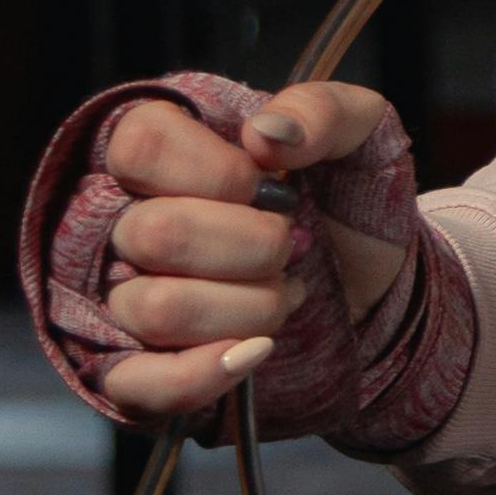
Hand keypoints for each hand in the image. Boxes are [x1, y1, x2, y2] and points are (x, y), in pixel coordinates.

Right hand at [96, 81, 405, 427]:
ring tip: (286, 292)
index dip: (222, 175)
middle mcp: (122, 219)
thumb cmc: (349, 198)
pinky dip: (202, 373)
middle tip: (295, 245)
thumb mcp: (363, 134)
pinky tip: (254, 351)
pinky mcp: (137, 366)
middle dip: (255, 246)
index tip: (276, 188)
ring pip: (154, 308)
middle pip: (155, 234)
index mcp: (160, 148)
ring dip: (248, 307)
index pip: (142, 146)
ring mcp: (122, 295)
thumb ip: (322, 111)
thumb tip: (266, 135)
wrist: (373, 284)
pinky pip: (136, 383)